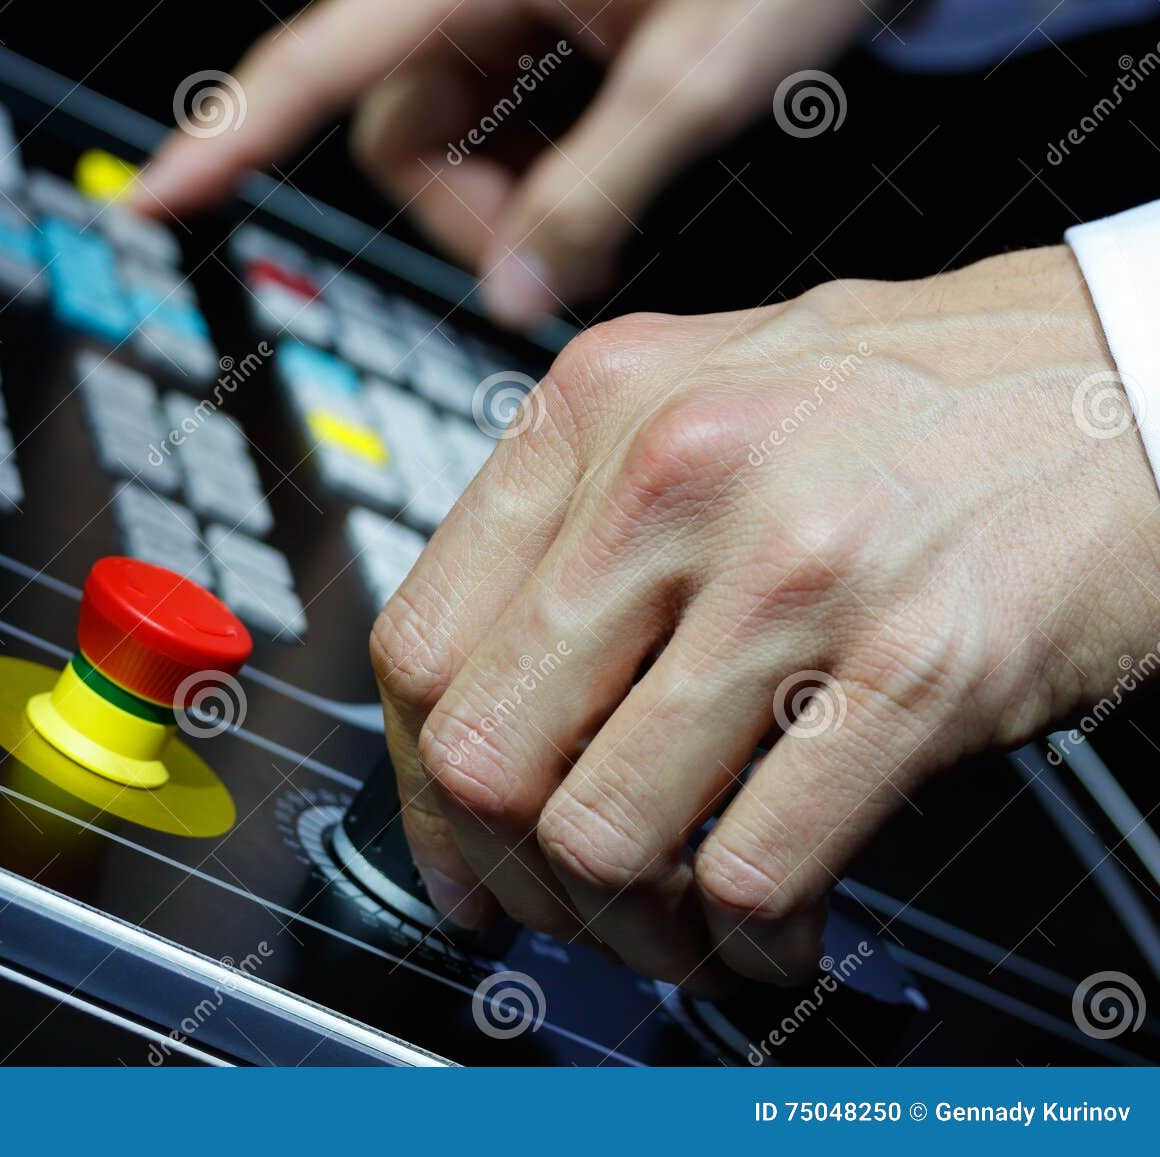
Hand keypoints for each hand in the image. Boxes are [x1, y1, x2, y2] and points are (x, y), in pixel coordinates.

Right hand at [133, 0, 872, 325]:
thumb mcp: (698, 79)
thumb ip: (594, 194)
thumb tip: (515, 299)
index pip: (321, 64)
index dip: (230, 138)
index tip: (154, 197)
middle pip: (398, 129)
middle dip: (471, 210)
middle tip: (562, 252)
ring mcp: (502, 0)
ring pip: (448, 131)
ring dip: (509, 191)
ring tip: (602, 200)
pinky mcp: (535, 17)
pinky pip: (494, 110)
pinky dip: (533, 157)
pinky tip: (603, 150)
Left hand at [369, 246, 1159, 990]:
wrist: (1129, 374)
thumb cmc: (911, 401)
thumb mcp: (702, 404)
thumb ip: (576, 535)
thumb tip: (477, 723)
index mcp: (595, 409)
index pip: (418, 644)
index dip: (418, 786)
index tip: (456, 849)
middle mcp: (675, 474)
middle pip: (485, 755)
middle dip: (511, 875)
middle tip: (560, 910)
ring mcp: (795, 568)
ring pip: (605, 834)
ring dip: (628, 926)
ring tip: (676, 927)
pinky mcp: (920, 663)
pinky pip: (755, 869)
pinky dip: (744, 941)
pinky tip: (770, 930)